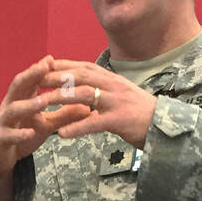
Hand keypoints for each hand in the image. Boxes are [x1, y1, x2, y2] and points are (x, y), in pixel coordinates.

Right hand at [0, 56, 92, 177]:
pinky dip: (19, 133)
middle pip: (18, 85)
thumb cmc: (24, 134)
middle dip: (31, 75)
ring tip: (43, 101)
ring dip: (28, 104)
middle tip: (45, 68)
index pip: (30, 79)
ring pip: (13, 109)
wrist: (1, 157)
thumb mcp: (47, 124)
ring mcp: (2, 122)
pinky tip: (30, 133)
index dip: (39, 68)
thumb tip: (88, 107)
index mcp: (20, 98)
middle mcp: (9, 105)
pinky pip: (8, 135)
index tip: (52, 59)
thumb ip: (65, 114)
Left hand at [41, 61, 157, 148]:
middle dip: (57, 76)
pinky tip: (62, 134)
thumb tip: (84, 90)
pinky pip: (95, 123)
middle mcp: (113, 86)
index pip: (84, 68)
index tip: (44, 66)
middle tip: (35, 79)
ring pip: (85, 95)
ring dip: (62, 97)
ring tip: (43, 103)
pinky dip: (77, 128)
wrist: (165, 126)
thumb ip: (102, 92)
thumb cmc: (140, 114)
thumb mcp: (120, 97)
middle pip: (81, 76)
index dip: (63, 65)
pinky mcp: (119, 120)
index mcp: (112, 80)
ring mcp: (116, 102)